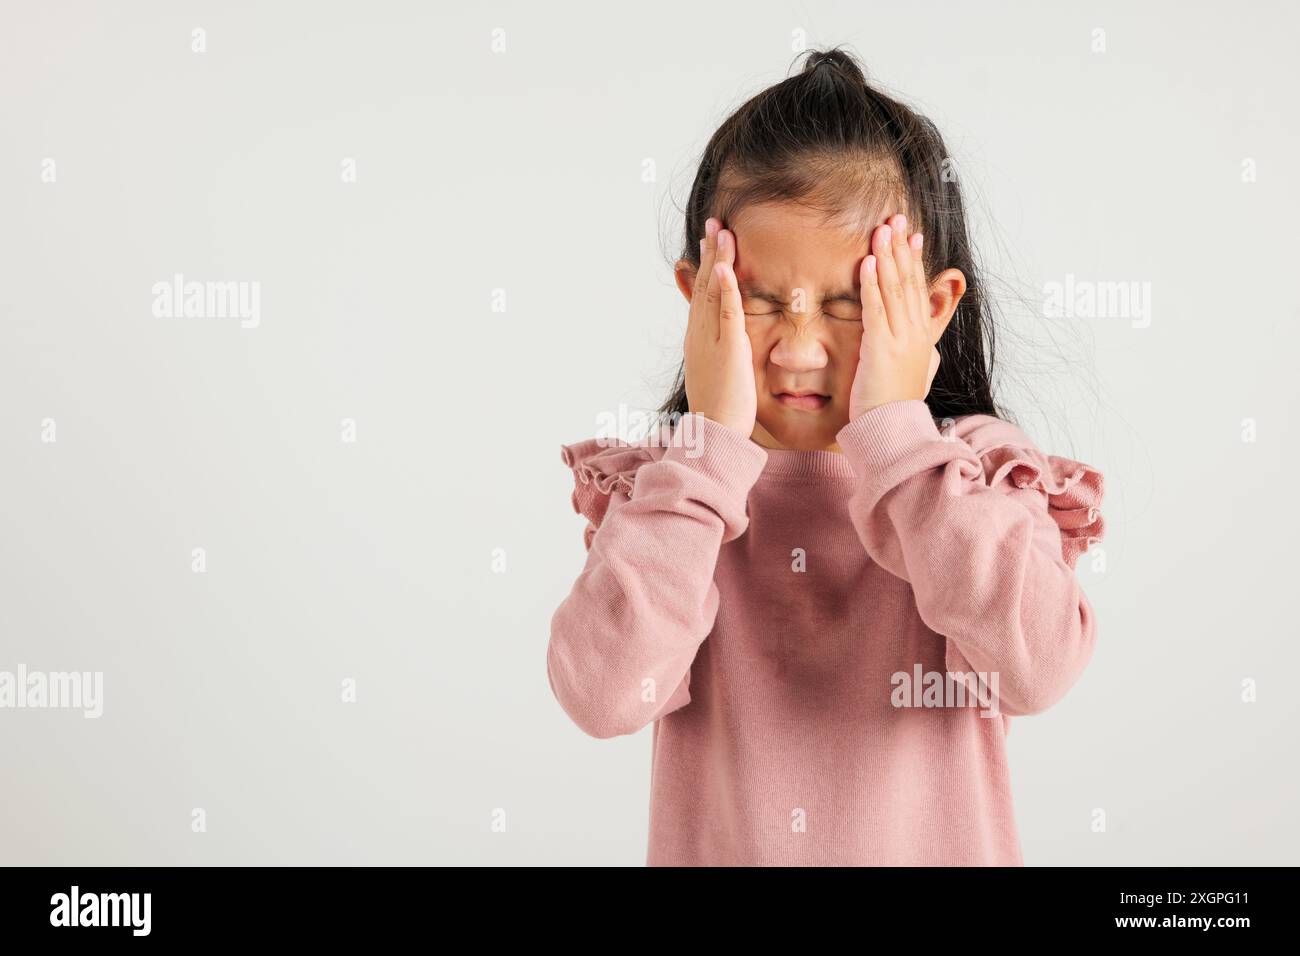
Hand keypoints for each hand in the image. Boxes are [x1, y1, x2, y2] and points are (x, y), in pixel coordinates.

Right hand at [684, 218, 756, 437]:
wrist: (714, 432)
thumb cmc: (721, 409)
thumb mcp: (718, 374)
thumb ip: (725, 352)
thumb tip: (731, 342)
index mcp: (699, 339)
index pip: (703, 295)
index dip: (708, 267)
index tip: (712, 243)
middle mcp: (700, 334)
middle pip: (705, 286)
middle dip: (710, 253)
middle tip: (714, 223)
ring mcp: (711, 340)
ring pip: (713, 292)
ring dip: (718, 259)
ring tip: (721, 231)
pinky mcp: (728, 349)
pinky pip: (726, 313)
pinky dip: (727, 288)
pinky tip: (728, 267)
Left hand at [848, 214, 941, 420]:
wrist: (892, 429)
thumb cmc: (893, 404)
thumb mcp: (908, 369)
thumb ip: (908, 345)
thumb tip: (912, 332)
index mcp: (921, 336)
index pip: (917, 289)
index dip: (913, 260)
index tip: (911, 234)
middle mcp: (915, 333)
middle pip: (907, 282)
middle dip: (900, 248)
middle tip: (895, 219)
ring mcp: (900, 340)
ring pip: (893, 290)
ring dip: (886, 257)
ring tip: (881, 230)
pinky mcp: (882, 349)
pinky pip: (875, 310)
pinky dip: (870, 285)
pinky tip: (865, 263)